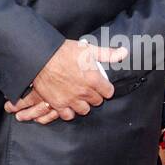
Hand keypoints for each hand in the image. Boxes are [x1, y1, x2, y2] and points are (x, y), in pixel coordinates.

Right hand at [4, 39, 127, 122]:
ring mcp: (71, 100)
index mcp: (93, 79)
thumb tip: (124, 53)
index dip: (105, 88)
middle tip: (88, 89)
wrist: (40, 57)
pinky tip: (68, 104)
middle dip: (95, 96)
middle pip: (97, 102)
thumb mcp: (88, 49)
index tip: (101, 85)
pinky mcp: (58, 104)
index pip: (109, 92)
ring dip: (83, 104)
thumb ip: (107, 54)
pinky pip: (68, 115)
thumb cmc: (64, 51)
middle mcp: (84, 92)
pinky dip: (69, 111)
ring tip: (79, 97)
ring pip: (84, 110)